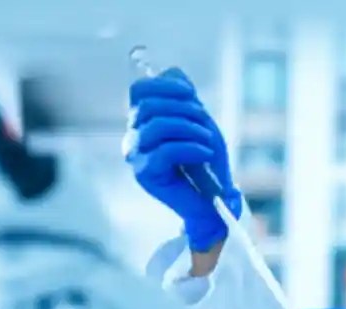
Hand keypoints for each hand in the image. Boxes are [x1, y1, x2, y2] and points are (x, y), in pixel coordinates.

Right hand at [125, 68, 242, 251]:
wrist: (212, 200)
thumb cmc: (205, 161)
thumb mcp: (199, 121)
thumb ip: (184, 96)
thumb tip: (172, 72)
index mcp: (142, 120)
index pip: (140, 89)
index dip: (166, 86)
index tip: (192, 96)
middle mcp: (133, 136)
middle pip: (149, 105)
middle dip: (185, 110)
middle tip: (205, 125)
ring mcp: (136, 156)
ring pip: (157, 126)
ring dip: (190, 128)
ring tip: (208, 141)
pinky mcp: (145, 174)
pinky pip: (165, 151)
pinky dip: (192, 148)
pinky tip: (206, 153)